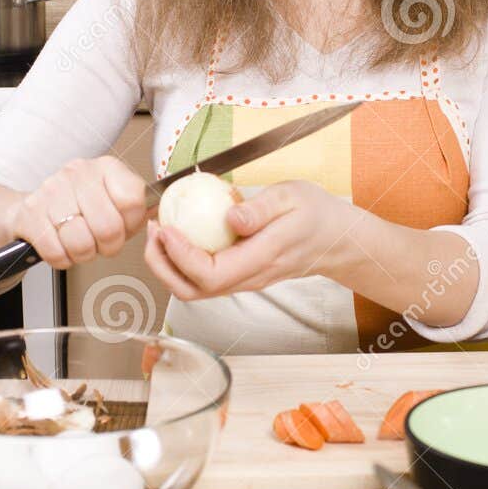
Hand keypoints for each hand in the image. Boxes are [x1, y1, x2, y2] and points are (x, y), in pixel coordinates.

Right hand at [7, 156, 149, 269]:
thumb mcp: (114, 200)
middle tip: (102, 243)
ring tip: (81, 243)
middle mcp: (79, 173)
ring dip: (84, 254)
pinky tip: (62, 245)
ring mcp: (52, 191)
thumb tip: (163, 218)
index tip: (124, 227)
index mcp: (107, 167)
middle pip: (108, 227)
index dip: (131, 224)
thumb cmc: (81, 207)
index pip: (132, 200)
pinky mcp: (30, 214)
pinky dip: (63, 258)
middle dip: (108, 246)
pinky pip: (56, 252)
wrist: (33, 209)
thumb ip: (138, 209)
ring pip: (81, 243)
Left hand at [144, 180, 356, 300]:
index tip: (165, 228)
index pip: (211, 275)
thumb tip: (230, 217)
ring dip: (167, 264)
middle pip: (194, 290)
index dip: (180, 257)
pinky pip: (203, 278)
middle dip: (162, 266)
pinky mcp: (239, 274)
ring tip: (158, 231)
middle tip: (152, 231)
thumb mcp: (292, 197)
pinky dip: (181, 260)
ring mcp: (243, 280)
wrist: (336, 239)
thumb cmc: (316, 214)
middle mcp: (249, 277)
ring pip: (195, 289)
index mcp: (262, 259)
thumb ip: (260, 208)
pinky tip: (177, 233)